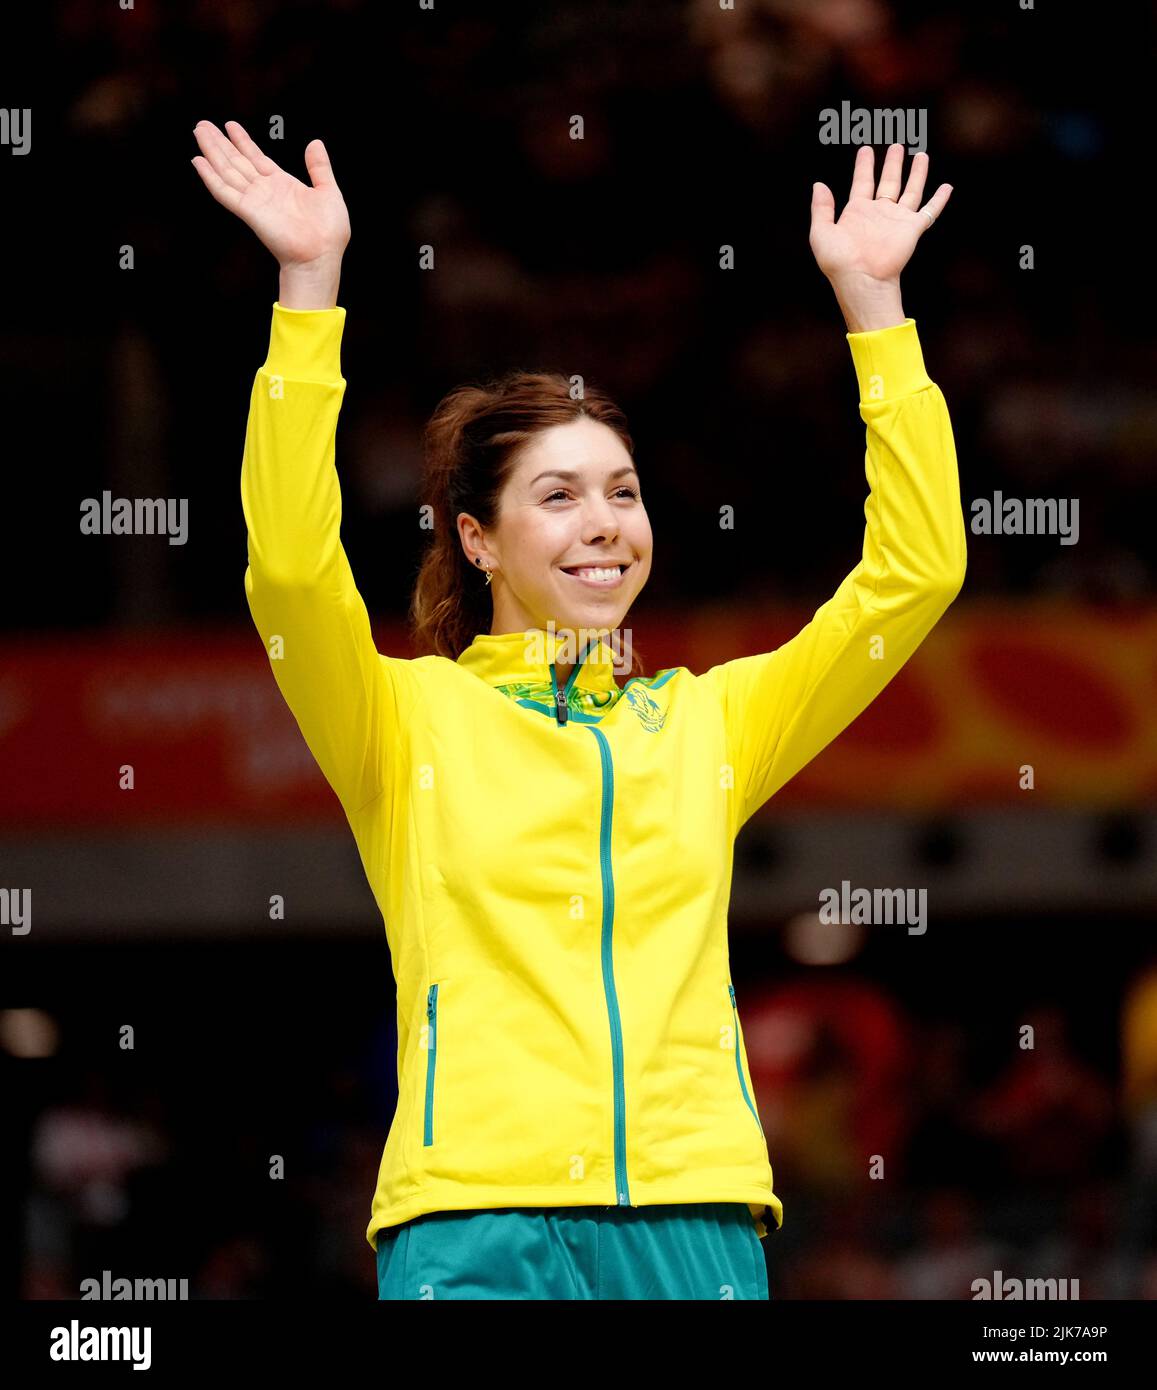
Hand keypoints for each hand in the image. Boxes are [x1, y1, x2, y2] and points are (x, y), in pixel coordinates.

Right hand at [191, 120, 349, 273]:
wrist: (321, 257)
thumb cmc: (329, 233)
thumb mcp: (328, 191)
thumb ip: (319, 167)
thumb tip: (315, 143)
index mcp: (282, 184)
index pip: (257, 157)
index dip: (242, 141)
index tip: (230, 125)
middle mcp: (265, 190)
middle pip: (237, 161)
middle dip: (220, 142)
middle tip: (203, 124)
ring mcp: (255, 200)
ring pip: (227, 171)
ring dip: (212, 151)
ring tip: (199, 131)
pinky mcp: (249, 211)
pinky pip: (225, 192)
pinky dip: (210, 177)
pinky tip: (198, 162)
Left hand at [809, 144, 951, 286]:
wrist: (861, 279)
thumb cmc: (839, 261)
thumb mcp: (821, 232)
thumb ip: (821, 208)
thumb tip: (819, 184)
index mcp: (858, 212)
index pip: (862, 182)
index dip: (864, 166)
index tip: (866, 149)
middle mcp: (879, 213)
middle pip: (889, 181)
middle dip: (893, 163)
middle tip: (896, 146)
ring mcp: (897, 220)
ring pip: (911, 190)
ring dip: (917, 173)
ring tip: (921, 155)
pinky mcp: (912, 229)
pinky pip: (930, 211)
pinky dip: (940, 200)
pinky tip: (947, 187)